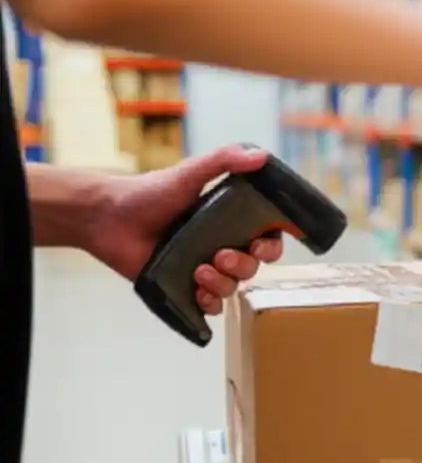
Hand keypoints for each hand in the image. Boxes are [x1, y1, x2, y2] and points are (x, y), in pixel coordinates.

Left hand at [90, 145, 285, 314]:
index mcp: (230, 220)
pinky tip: (197, 292)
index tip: (262, 243)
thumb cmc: (148, 192)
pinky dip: (209, 302)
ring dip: (223, 283)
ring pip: (233, 286)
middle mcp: (222, 245)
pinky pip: (210, 306)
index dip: (273, 244)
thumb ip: (224, 161)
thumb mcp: (189, 172)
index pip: (267, 236)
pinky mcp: (184, 288)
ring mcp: (204, 268)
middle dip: (244, 265)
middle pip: (253, 265)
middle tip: (221, 256)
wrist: (107, 218)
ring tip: (199, 271)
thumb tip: (261, 156)